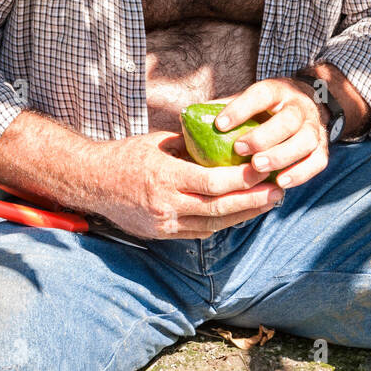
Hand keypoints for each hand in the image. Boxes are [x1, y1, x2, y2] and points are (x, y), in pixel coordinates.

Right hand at [82, 131, 284, 239]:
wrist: (92, 182)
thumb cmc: (125, 155)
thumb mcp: (157, 141)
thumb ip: (189, 144)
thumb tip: (222, 137)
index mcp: (164, 177)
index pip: (211, 183)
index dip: (241, 180)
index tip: (263, 171)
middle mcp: (166, 205)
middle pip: (218, 209)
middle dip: (252, 201)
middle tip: (278, 192)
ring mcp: (164, 223)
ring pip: (213, 225)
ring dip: (244, 215)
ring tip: (268, 204)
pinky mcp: (163, 234)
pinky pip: (200, 231)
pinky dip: (224, 223)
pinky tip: (242, 214)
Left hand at [213, 78, 328, 189]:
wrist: (308, 103)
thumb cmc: (266, 108)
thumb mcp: (249, 99)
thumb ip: (225, 108)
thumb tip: (188, 119)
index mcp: (277, 91)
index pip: (260, 95)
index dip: (240, 109)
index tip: (219, 124)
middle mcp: (299, 107)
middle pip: (288, 120)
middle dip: (264, 136)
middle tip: (240, 150)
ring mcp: (314, 127)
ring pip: (305, 141)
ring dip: (281, 156)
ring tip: (257, 168)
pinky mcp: (323, 147)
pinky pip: (317, 161)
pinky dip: (301, 173)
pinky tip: (281, 183)